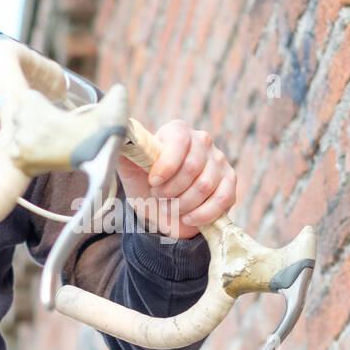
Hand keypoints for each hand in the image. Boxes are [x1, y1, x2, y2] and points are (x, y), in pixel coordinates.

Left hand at [117, 120, 236, 240]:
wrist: (162, 209)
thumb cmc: (146, 185)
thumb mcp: (131, 171)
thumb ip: (125, 153)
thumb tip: (119, 138)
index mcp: (177, 132)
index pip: (179, 141)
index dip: (165, 166)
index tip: (153, 183)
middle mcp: (202, 141)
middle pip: (192, 167)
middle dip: (171, 190)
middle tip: (159, 198)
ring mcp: (219, 160)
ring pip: (204, 186)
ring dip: (183, 204)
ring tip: (171, 208)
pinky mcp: (230, 182)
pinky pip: (221, 199)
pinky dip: (201, 214)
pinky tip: (188, 217)